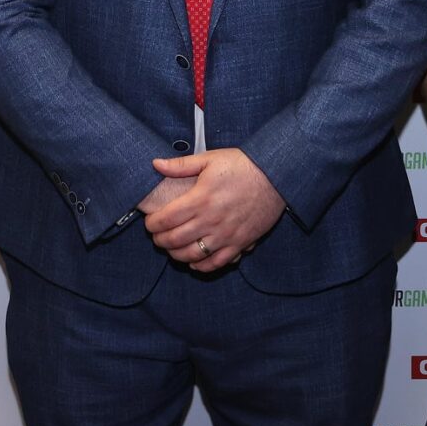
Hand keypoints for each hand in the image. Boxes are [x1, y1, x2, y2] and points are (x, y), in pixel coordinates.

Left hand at [142, 148, 284, 271]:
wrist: (276, 176)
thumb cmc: (242, 165)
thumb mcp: (210, 159)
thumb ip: (181, 165)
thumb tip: (156, 164)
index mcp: (200, 199)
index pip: (166, 219)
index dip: (152, 224)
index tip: (150, 222)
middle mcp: (211, 220)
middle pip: (175, 240)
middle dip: (160, 241)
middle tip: (157, 236)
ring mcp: (226, 235)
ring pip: (192, 255)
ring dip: (176, 255)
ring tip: (172, 248)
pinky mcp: (240, 244)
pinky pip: (216, 263)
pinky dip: (201, 266)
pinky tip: (193, 261)